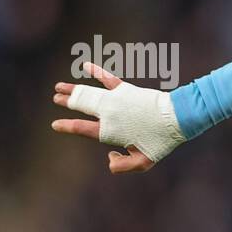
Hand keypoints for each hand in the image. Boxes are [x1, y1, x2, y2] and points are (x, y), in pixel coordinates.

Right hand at [51, 62, 185, 173]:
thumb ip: (122, 165)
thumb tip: (109, 156)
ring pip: (89, 93)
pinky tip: (86, 65)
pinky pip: (108, 79)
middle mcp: (109, 113)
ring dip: (74, 89)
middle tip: (56, 99)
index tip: (56, 124)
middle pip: (81, 106)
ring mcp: (116, 100)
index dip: (66, 126)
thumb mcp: (142, 162)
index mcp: (109, 131)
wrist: (175, 119)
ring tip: (59, 87)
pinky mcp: (126, 90)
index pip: (81, 128)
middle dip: (67, 102)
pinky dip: (96, 72)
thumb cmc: (160, 142)